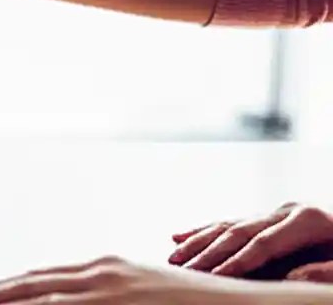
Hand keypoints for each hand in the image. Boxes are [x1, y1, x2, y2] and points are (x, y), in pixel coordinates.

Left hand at [0, 255, 296, 304]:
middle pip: (25, 286)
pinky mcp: (121, 303)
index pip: (34, 280)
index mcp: (99, 268)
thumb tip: (63, 303)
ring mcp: (109, 289)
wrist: (243, 303)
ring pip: (39, 300)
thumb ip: (101, 297)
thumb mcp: (138, 294)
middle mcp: (98, 273)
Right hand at [169, 203, 332, 276]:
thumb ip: (325, 271)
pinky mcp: (271, 220)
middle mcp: (287, 210)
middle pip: (238, 232)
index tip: (213, 279)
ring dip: (197, 243)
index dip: (237, 262)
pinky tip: (177, 236)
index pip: (262, 244)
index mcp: (307, 219)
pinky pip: (231, 224)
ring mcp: (277, 213)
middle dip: (207, 253)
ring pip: (228, 225)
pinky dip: (203, 231)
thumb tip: (290, 278)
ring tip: (172, 259)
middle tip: (180, 271)